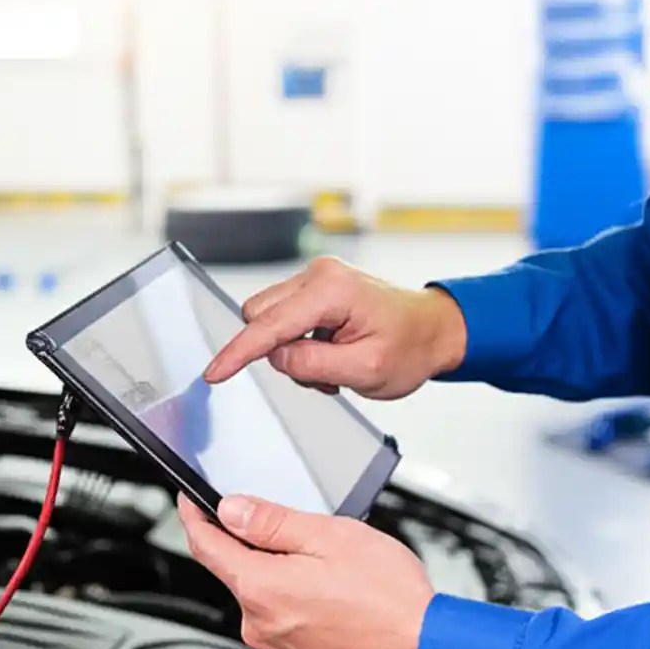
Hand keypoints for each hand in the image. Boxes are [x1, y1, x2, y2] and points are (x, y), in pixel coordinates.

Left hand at [178, 494, 434, 648]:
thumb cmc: (390, 600)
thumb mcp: (332, 537)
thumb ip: (274, 522)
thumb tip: (232, 509)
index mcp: (262, 587)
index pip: (206, 545)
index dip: (194, 516)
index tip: (190, 501)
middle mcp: (260, 626)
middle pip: (240, 573)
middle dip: (263, 551)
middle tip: (309, 540)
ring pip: (266, 601)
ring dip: (287, 583)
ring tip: (337, 578)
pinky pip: (285, 628)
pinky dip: (301, 611)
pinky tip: (336, 605)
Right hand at [203, 257, 466, 399]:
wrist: (434, 330)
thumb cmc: (410, 346)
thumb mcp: (365, 369)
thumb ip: (314, 364)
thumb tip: (276, 357)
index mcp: (332, 290)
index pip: (270, 325)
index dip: (239, 352)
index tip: (215, 371)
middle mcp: (319, 275)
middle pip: (261, 316)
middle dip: (278, 352)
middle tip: (322, 374)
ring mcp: (317, 278)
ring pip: (270, 320)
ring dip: (292, 351)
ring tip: (333, 363)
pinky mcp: (316, 289)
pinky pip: (286, 319)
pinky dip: (300, 343)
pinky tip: (331, 352)